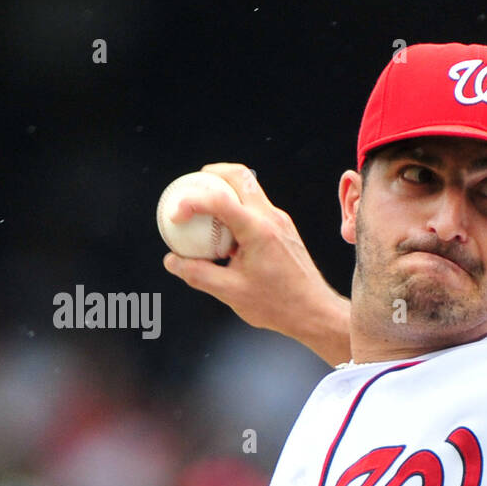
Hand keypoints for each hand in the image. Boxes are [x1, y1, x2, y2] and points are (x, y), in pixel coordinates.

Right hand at [162, 163, 350, 364]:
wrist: (314, 312)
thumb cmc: (278, 305)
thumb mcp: (230, 292)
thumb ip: (197, 274)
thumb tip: (172, 261)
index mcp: (259, 230)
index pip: (219, 199)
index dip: (191, 201)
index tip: (175, 216)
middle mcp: (272, 218)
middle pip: (239, 175)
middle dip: (212, 173)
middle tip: (191, 185)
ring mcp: (281, 222)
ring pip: (250, 189)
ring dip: (226, 190)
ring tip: (204, 209)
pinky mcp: (284, 230)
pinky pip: (257, 208)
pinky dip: (237, 209)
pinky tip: (224, 233)